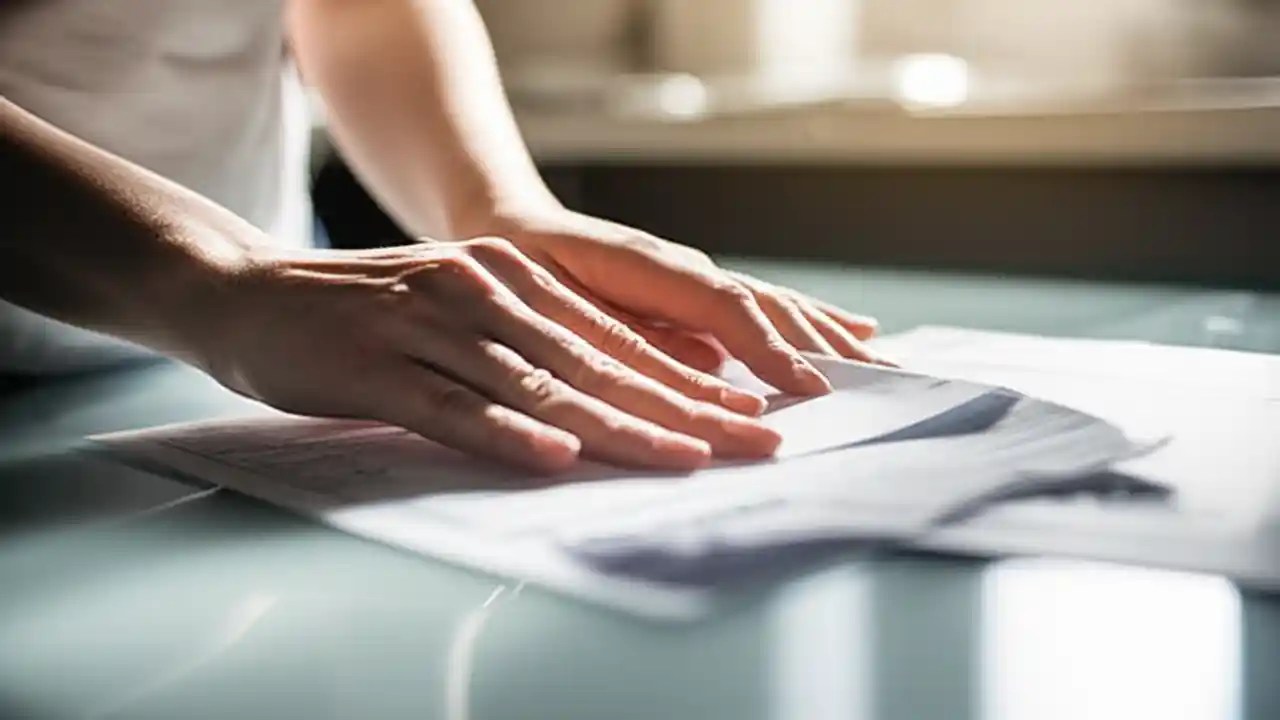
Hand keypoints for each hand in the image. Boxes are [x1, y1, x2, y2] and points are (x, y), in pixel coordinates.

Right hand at [192, 238, 779, 472]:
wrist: (246, 289)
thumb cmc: (364, 313)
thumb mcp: (458, 311)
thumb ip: (527, 343)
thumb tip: (610, 392)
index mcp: (510, 279)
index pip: (615, 343)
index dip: (686, 384)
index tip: (747, 419)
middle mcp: (483, 292)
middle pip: (598, 364)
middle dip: (683, 410)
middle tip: (753, 443)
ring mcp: (430, 325)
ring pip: (541, 386)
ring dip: (619, 426)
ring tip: (684, 458)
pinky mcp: (378, 365)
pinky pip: (452, 406)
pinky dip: (506, 433)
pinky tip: (555, 456)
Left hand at [481, 208, 892, 394]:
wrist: (513, 231)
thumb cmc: (522, 272)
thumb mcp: (555, 305)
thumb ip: (627, 335)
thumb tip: (708, 367)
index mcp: (652, 269)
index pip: (729, 308)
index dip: (771, 349)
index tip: (812, 389)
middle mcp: (687, 269)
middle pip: (770, 307)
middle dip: (826, 348)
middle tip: (883, 385)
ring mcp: (700, 275)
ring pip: (779, 305)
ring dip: (832, 337)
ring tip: (885, 362)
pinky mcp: (702, 287)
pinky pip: (767, 304)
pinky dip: (813, 318)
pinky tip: (855, 328)